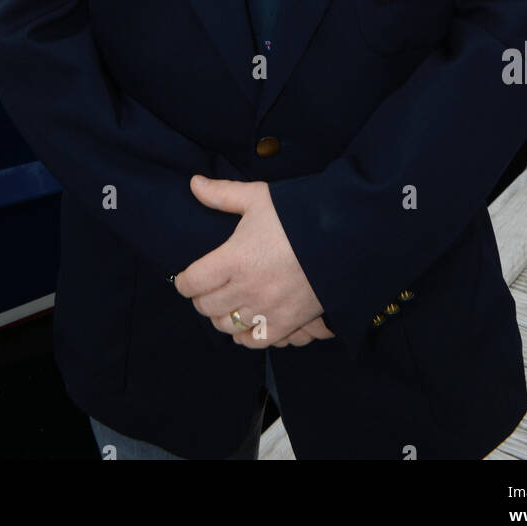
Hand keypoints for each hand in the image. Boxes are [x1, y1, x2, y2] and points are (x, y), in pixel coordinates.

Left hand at [174, 176, 329, 347]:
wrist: (342, 234)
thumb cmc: (296, 214)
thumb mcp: (258, 198)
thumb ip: (222, 194)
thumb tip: (194, 184)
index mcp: (234, 259)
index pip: (192, 282)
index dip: (184, 281)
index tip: (185, 278)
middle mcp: (246, 288)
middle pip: (206, 307)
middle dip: (201, 298)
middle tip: (206, 289)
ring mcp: (267, 308)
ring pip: (227, 326)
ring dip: (221, 317)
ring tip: (225, 305)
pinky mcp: (288, 322)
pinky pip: (256, 341)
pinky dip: (246, 336)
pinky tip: (246, 324)